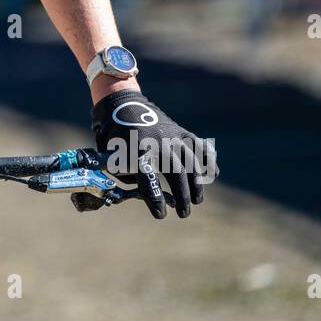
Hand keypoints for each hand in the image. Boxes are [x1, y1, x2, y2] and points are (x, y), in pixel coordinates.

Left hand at [89, 89, 216, 219]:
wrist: (121, 106)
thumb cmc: (114, 140)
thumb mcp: (110, 161)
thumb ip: (126, 179)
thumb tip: (144, 198)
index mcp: (136, 151)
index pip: (149, 180)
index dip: (155, 200)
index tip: (161, 215)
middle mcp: (157, 143)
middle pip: (176, 172)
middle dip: (183, 196)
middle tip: (183, 213)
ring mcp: (172, 135)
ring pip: (192, 161)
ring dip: (197, 183)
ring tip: (197, 200)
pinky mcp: (181, 131)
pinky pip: (200, 146)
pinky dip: (208, 160)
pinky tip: (210, 174)